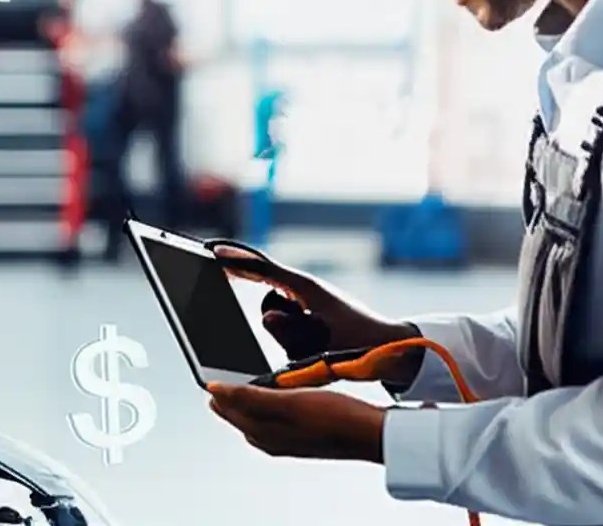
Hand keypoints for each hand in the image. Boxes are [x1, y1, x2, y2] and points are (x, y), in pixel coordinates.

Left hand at [207, 382, 385, 462]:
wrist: (370, 433)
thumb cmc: (333, 418)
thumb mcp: (285, 402)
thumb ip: (248, 397)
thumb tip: (214, 391)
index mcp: (261, 433)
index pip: (226, 408)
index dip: (217, 390)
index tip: (208, 373)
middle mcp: (271, 438)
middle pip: (239, 413)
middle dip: (229, 395)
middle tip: (221, 374)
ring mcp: (287, 437)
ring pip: (256, 415)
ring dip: (248, 397)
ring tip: (242, 381)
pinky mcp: (304, 432)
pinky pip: (276, 415)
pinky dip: (269, 401)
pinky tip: (277, 392)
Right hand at [212, 244, 422, 384]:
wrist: (392, 350)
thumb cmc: (360, 336)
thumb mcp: (320, 327)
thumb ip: (287, 321)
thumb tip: (264, 312)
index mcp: (303, 285)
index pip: (258, 266)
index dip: (233, 259)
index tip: (210, 251)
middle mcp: (302, 293)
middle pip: (265, 304)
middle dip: (279, 323)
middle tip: (309, 333)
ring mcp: (306, 309)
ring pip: (275, 321)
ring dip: (292, 337)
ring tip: (322, 343)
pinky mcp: (311, 324)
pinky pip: (289, 332)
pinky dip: (298, 342)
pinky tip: (320, 347)